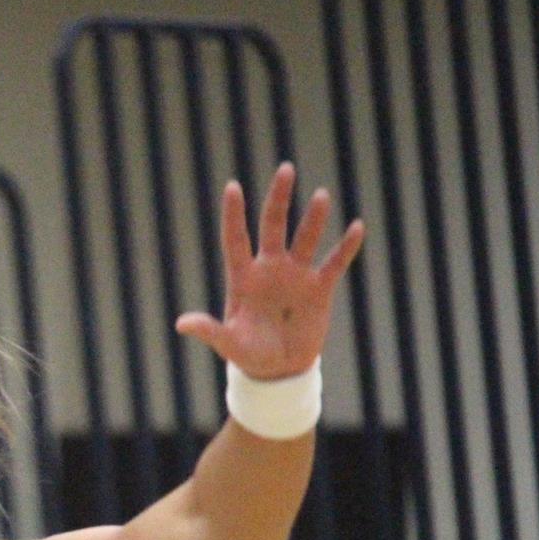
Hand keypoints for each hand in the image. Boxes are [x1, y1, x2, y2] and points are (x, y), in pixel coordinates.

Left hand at [176, 162, 364, 380]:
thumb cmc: (248, 354)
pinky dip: (346, 247)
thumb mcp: (228, 343)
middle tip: (286, 168)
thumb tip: (181, 324)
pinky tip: (357, 227)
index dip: (233, 215)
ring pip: (305, 238)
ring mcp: (296, 275)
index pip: (236, 239)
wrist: (280, 370)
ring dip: (314, 219)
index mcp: (243, 277)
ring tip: (321, 195)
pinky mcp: (319, 288)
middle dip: (278, 198)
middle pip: (273, 225)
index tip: (232, 187)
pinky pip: (335, 263)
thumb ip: (209, 331)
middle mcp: (270, 269)